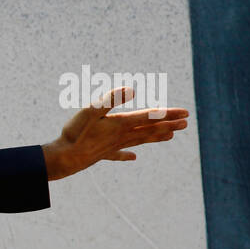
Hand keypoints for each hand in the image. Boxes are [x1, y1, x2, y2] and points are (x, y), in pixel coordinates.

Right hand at [43, 86, 189, 180]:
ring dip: (155, 137)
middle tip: (185, 123)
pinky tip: (133, 157)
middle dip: (168, 125)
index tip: (185, 113)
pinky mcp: (102, 154)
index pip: (150, 117)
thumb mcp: (90, 110)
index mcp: (121, 124)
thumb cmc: (76, 133)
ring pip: (139, 140)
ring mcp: (113, 146)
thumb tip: (131, 89)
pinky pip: (118, 154)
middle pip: (149, 130)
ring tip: (171, 136)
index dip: (168, 114)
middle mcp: (121, 136)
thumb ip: (110, 99)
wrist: (64, 159)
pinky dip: (126, 154)